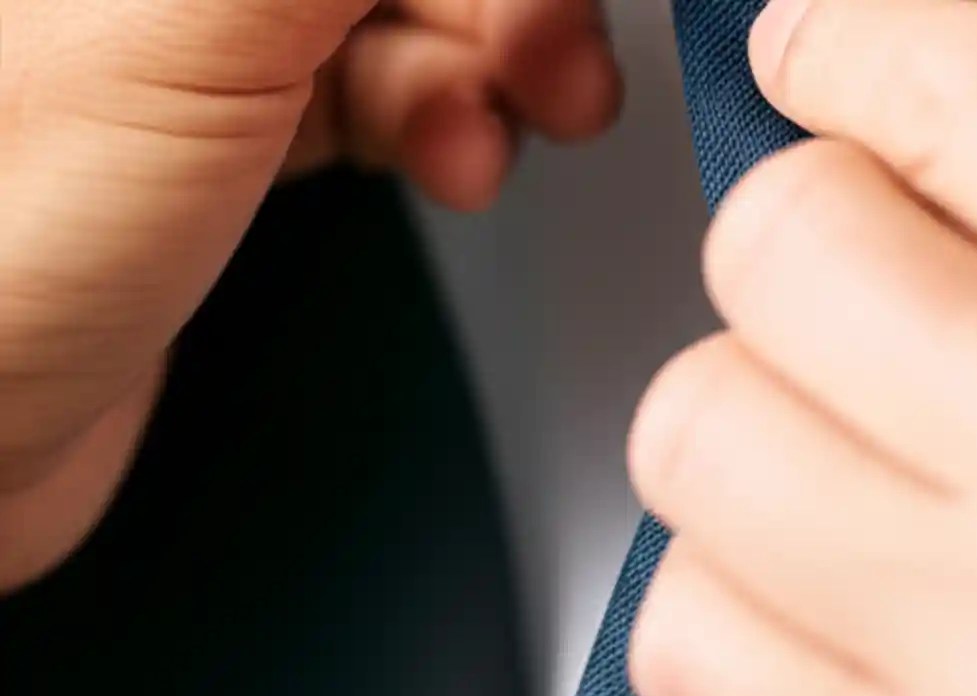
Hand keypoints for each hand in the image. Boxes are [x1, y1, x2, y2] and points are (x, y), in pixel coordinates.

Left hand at [0, 0, 618, 588]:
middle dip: (502, 1)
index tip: (553, 3)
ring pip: (399, 10)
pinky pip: (376, 86)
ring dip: (488, 70)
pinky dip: (443, 122)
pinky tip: (458, 164)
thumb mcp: (182, 34)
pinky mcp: (232, 124)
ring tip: (491, 146)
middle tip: (562, 61)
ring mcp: (202, 41)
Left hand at [627, 0, 976, 695]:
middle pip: (776, 248)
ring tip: (881, 477)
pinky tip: (855, 600)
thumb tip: (858, 91)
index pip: (951, 93)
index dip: (856, 50)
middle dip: (804, 250)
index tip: (818, 53)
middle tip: (878, 300)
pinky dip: (741, 595)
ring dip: (756, 432)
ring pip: (695, 435)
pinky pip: (687, 629)